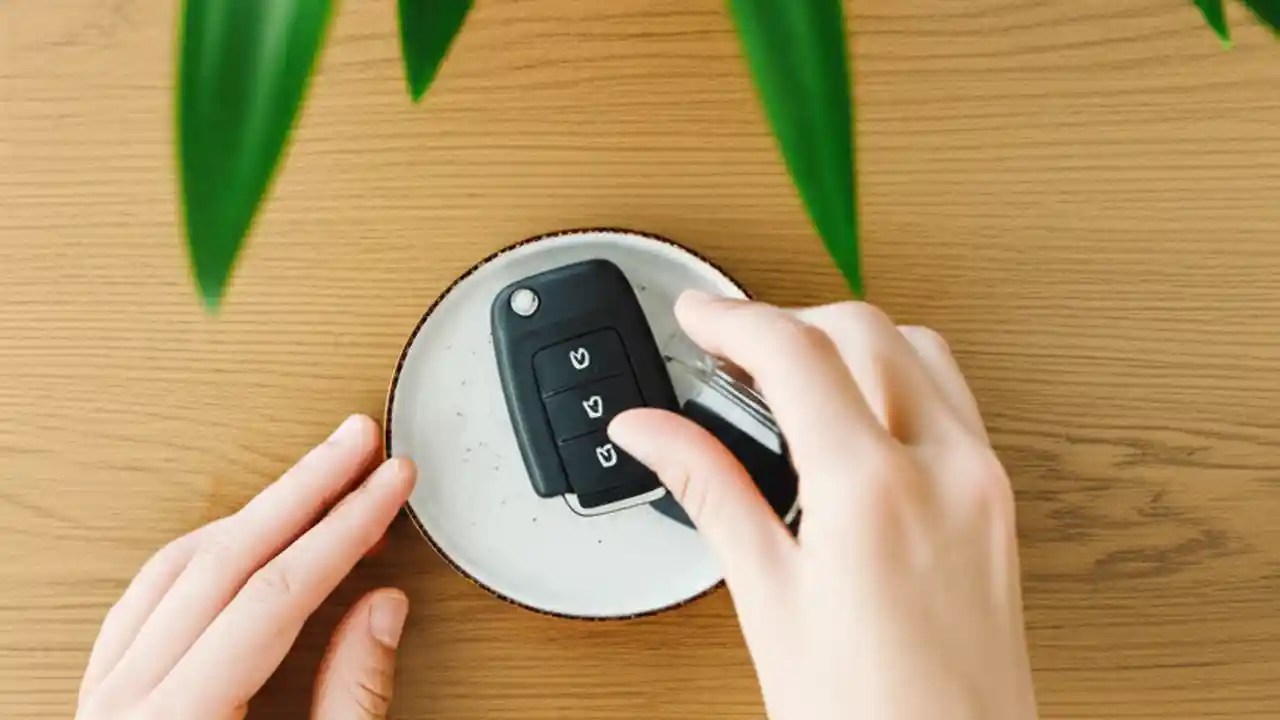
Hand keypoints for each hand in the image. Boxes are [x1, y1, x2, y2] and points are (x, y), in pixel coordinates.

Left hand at [76, 415, 416, 719]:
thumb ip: (350, 697)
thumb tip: (382, 610)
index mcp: (177, 719)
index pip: (276, 593)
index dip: (345, 529)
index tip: (388, 485)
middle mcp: (128, 699)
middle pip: (228, 558)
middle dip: (307, 490)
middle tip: (356, 442)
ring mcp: (108, 693)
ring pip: (183, 565)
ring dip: (261, 513)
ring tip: (321, 480)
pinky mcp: (110, 692)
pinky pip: (151, 593)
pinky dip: (210, 549)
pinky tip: (251, 530)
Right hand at [610, 293, 1036, 719]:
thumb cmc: (867, 717)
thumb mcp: (767, 598)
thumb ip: (709, 489)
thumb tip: (651, 432)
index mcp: (873, 491)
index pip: (797, 351)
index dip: (733, 318)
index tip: (698, 316)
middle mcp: (945, 470)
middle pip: (865, 329)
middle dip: (789, 321)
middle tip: (729, 351)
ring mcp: (984, 483)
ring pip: (922, 349)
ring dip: (852, 341)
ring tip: (789, 377)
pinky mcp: (1000, 504)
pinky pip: (953, 399)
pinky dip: (899, 378)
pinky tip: (854, 418)